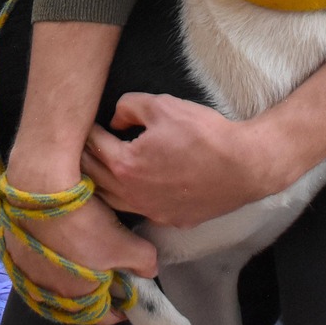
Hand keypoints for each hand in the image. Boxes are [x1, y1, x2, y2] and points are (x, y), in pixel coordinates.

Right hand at [2, 152, 157, 315]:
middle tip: (109, 265)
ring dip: (72, 266)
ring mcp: (27, 270)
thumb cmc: (84, 223)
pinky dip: (52, 250)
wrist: (39, 186)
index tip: (129, 292)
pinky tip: (62, 231)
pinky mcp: (14, 247)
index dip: (120, 304)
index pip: (104, 314)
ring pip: (56, 275)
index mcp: (76, 297)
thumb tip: (149, 268)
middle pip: (78, 295)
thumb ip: (144, 261)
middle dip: (95, 284)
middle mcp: (48, 291)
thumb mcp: (126, 244)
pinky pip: (39, 257)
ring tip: (85, 245)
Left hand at [83, 94, 294, 229]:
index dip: (86, 132)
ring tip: (100, 167)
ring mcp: (152, 212)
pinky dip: (130, 197)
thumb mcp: (162, 105)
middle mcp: (132, 196)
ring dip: (103, 184)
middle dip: (86, 159)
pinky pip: (141, 209)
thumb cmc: (203, 134)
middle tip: (81, 144)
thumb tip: (116, 120)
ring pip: (114, 201)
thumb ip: (128, 107)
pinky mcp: (171, 219)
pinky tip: (135, 185)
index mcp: (124, 166)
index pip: (92, 147)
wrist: (244, 165)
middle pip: (95, 178)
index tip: (82, 123)